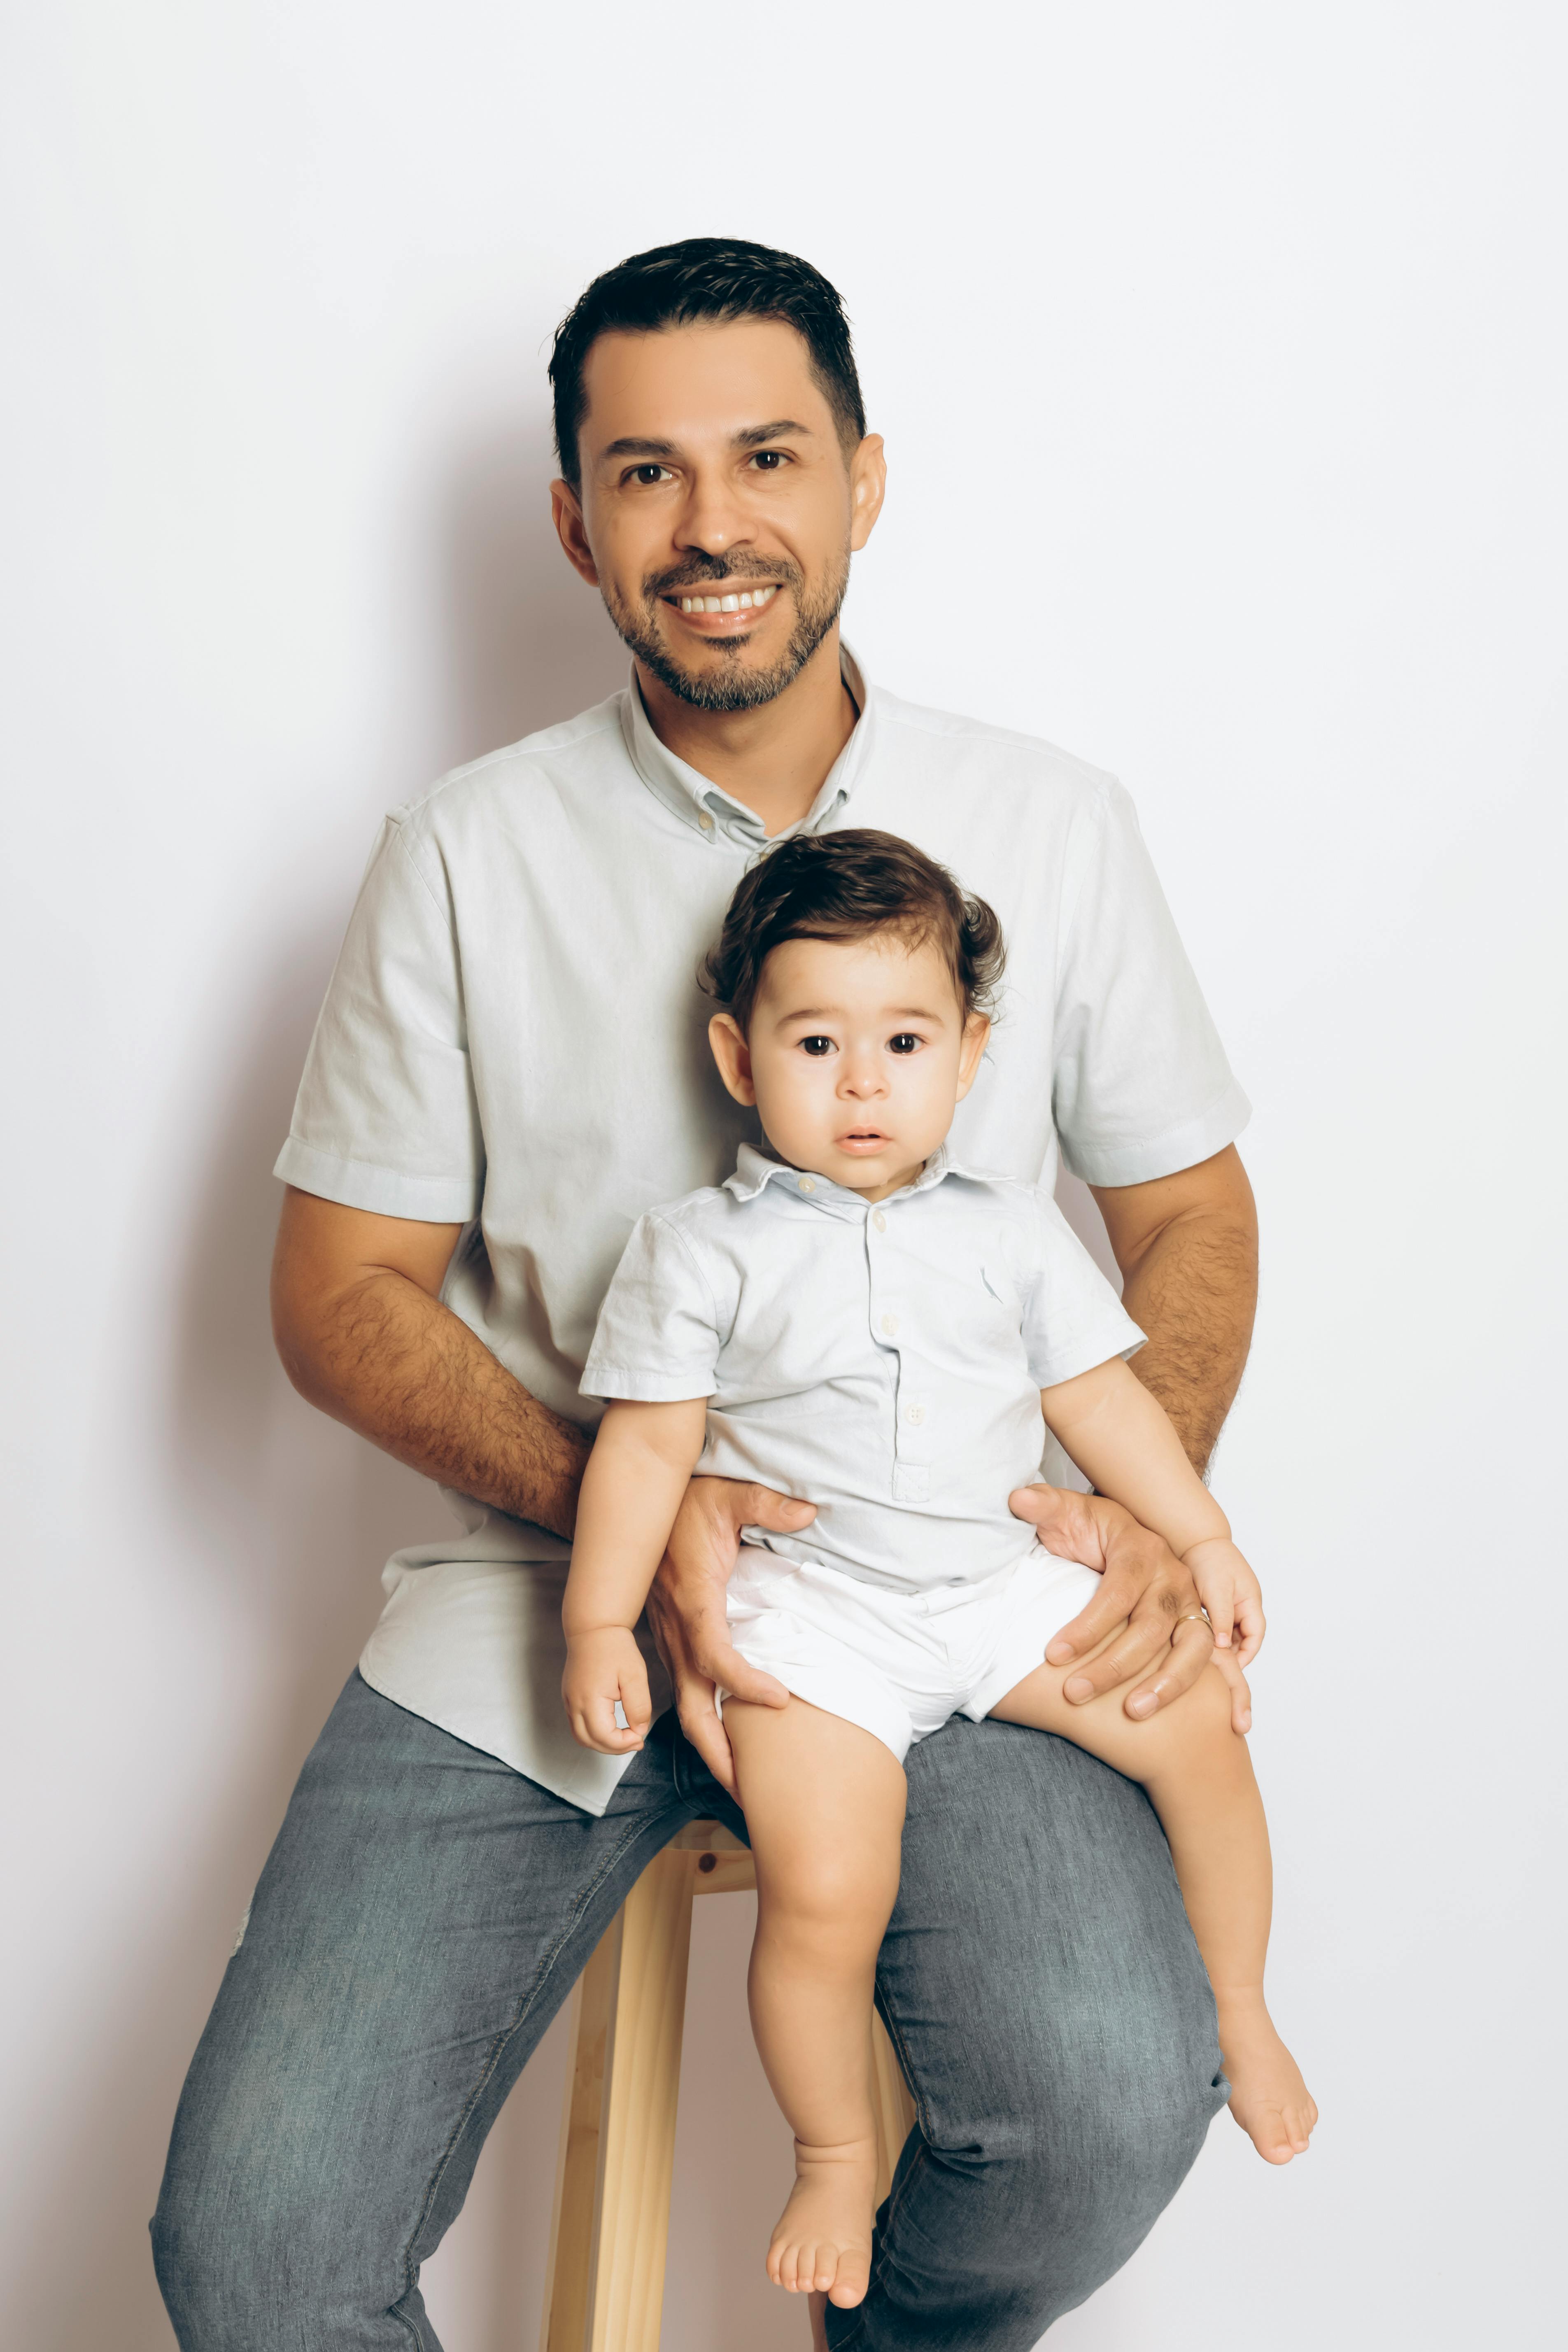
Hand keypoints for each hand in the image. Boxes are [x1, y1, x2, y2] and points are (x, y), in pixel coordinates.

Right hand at [562, 1627, 652, 1753]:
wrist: (594, 1627)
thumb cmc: (615, 1647)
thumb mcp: (635, 1675)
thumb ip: (639, 1707)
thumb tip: (639, 1730)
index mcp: (589, 1699)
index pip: (604, 1737)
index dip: (623, 1743)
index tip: (641, 1736)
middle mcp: (574, 1703)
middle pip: (589, 1741)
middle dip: (614, 1748)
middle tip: (636, 1742)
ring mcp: (568, 1700)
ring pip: (580, 1736)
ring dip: (602, 1743)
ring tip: (625, 1737)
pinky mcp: (569, 1696)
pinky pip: (577, 1725)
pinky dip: (594, 1733)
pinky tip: (612, 1727)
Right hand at [645, 1476, 816, 1795]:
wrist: (642, 1501)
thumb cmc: (688, 1500)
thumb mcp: (729, 1492)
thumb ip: (767, 1503)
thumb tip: (809, 1513)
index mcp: (694, 1599)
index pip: (715, 1655)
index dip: (744, 1684)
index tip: (780, 1701)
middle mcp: (676, 1628)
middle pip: (689, 1704)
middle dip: (716, 1750)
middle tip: (749, 1789)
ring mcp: (668, 1637)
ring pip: (682, 1703)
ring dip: (709, 1743)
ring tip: (742, 1781)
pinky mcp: (670, 1638)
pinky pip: (685, 1686)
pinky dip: (703, 1717)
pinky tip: (728, 1735)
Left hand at [1009, 1483, 1251, 1732]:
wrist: (1123, 1537)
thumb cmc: (1091, 1530)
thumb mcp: (1066, 1513)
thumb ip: (1042, 1505)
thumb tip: (1019, 1498)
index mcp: (1142, 1550)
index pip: (1117, 1593)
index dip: (1087, 1626)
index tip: (1053, 1655)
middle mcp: (1173, 1579)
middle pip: (1151, 1627)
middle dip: (1113, 1665)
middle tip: (1075, 1692)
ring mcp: (1191, 1605)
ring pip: (1192, 1648)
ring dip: (1166, 1684)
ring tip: (1134, 1713)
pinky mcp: (1198, 1628)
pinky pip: (1217, 1662)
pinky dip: (1230, 1692)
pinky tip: (1231, 1725)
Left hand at [1184, 1536, 1265, 1665]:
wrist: (1196, 1541)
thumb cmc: (1210, 1561)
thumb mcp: (1217, 1590)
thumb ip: (1222, 1617)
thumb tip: (1224, 1646)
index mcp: (1251, 1602)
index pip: (1256, 1635)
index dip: (1248, 1654)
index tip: (1233, 1668)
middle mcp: (1244, 1606)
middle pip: (1244, 1638)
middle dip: (1233, 1653)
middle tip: (1216, 1667)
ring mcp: (1230, 1604)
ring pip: (1230, 1633)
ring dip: (1221, 1645)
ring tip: (1206, 1658)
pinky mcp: (1215, 1603)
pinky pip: (1218, 1625)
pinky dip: (1211, 1635)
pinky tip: (1198, 1643)